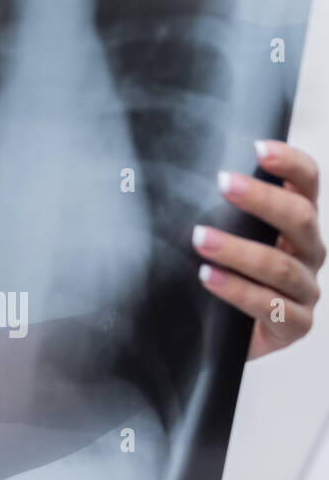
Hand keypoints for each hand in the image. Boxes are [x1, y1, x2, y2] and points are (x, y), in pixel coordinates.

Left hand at [192, 139, 324, 359]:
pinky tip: (209, 277)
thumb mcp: (218, 234)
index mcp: (295, 222)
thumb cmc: (216, 270)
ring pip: (281, 265)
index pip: (306, 183)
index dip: (290, 163)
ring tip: (199, 238)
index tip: (259, 147)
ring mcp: (305, 290)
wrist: (216, 332)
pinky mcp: (295, 325)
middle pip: (300, 218)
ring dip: (238, 249)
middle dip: (261, 198)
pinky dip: (238, 291)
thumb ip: (214, 209)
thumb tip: (171, 174)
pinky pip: (272, 307)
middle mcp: (307, 251)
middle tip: (222, 183)